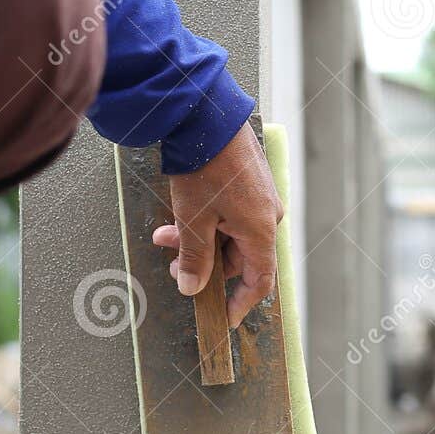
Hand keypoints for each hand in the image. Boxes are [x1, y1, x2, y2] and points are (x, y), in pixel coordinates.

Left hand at [152, 126, 283, 326]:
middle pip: (238, 256)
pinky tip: (179, 215)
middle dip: (204, 262)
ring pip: (230, 232)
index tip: (225, 317)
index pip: (259, 280)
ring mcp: (260, 195)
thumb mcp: (193, 221)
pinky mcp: (248, 179)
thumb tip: (192, 288)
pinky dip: (206, 220)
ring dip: (199, 239)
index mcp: (261, 230)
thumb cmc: (205, 168)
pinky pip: (230, 212)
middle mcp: (267, 214)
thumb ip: (194, 259)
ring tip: (166, 235)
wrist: (206, 115)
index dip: (241, 303)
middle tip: (173, 264)